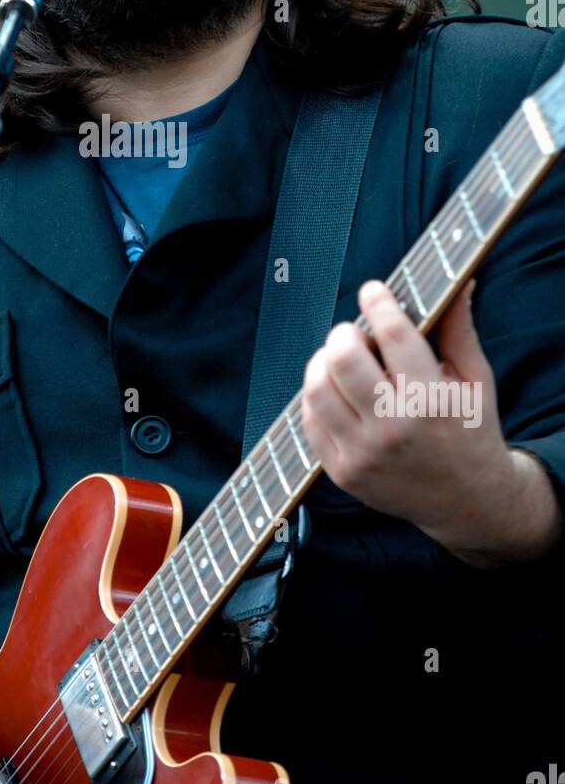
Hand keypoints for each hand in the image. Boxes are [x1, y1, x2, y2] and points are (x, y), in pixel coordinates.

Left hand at [300, 277, 513, 542]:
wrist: (468, 502)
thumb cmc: (471, 431)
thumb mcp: (475, 380)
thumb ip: (459, 329)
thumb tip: (458, 282)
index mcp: (433, 401)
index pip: (394, 336)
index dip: (379, 303)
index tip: (374, 290)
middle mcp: (395, 429)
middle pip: (344, 359)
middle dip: (345, 333)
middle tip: (356, 334)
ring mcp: (363, 454)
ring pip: (317, 388)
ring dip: (322, 362)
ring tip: (341, 361)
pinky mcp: (342, 472)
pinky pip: (309, 420)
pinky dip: (316, 396)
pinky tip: (336, 391)